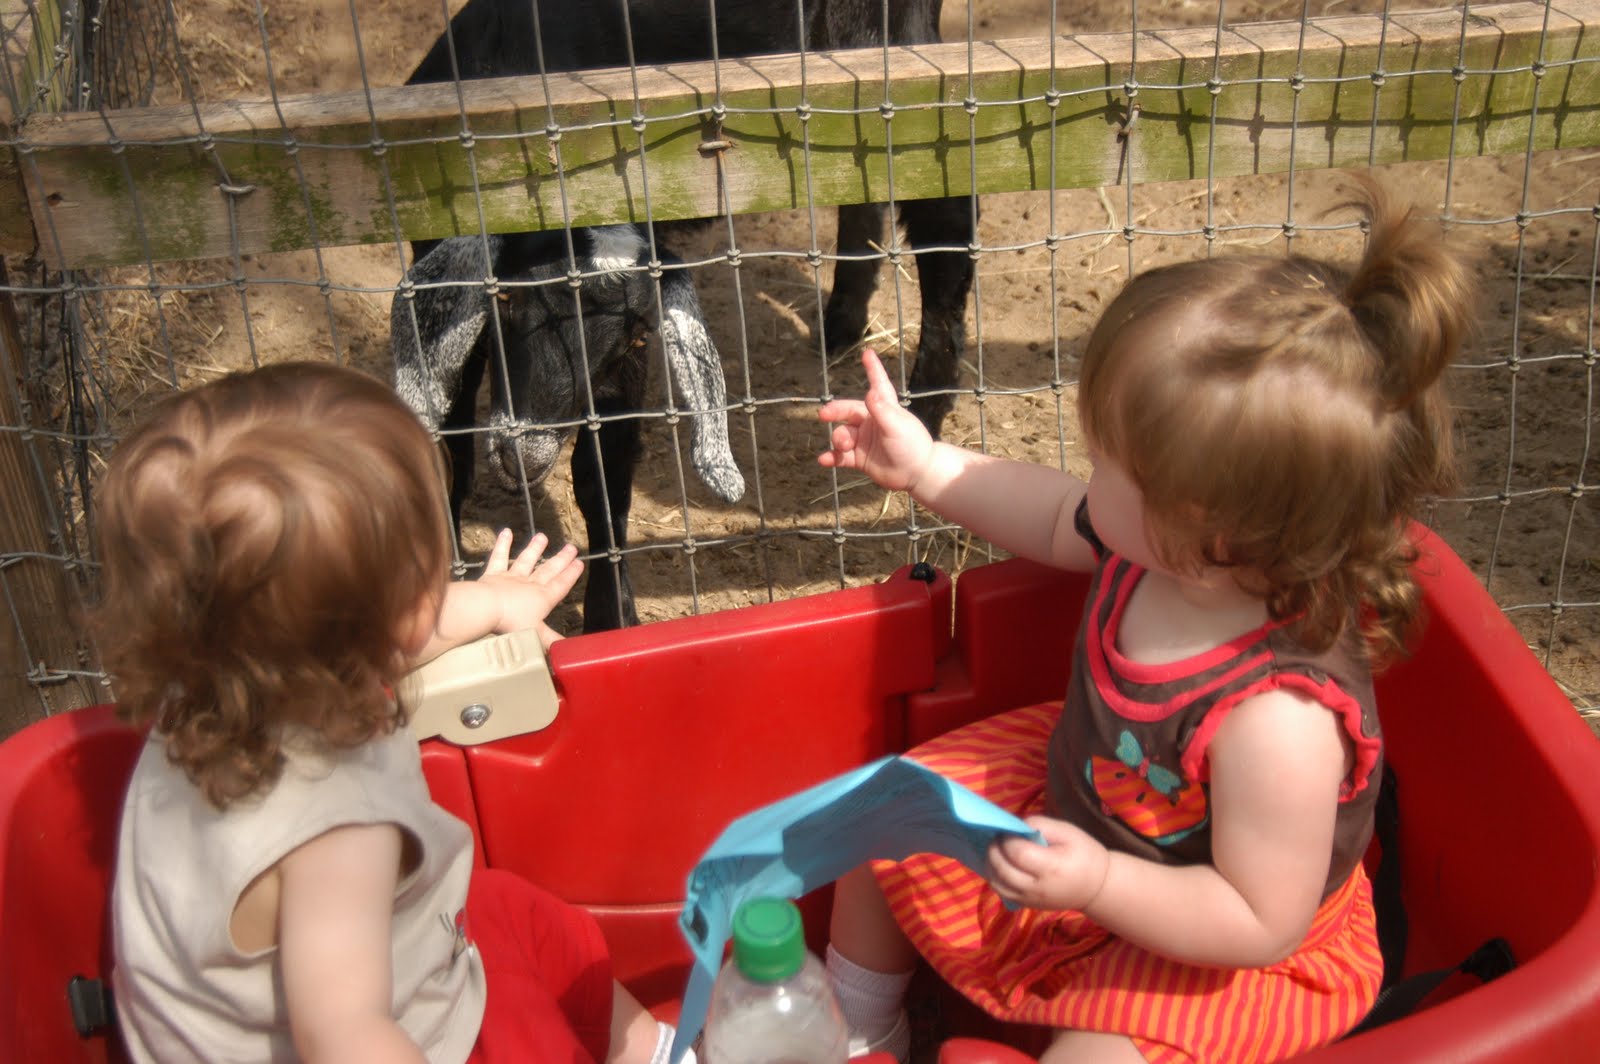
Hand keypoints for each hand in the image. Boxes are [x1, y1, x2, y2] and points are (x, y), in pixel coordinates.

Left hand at [477, 530, 582, 638]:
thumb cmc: (511, 624)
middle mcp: (529, 585)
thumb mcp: (537, 636)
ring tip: (543, 537)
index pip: (561, 585)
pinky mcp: (493, 575)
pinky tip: (506, 532)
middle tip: (571, 547)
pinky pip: (499, 557)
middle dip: (561, 559)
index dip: (571, 575)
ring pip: (526, 560)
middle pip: (548, 570)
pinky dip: (502, 544)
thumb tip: (568, 653)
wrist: (486, 609)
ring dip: (535, 549)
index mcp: (542, 598)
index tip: (579, 563)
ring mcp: (511, 578)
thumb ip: (552, 642)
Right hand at [817, 349, 935, 492]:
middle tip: (823, 414)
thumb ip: (881, 411)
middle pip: (848, 411)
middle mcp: (872, 421)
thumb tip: (869, 392)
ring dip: (838, 439)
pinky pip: (841, 456)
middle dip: (835, 411)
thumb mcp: (897, 426)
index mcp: (884, 408)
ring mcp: (864, 440)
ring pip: (842, 434)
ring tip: (844, 446)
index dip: (872, 369)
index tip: (868, 353)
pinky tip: (823, 460)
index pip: (877, 384)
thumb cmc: (912, 446)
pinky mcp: (860, 458)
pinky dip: (831, 458)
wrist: (917, 474)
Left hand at [987, 815, 1110, 912]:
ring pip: (997, 884)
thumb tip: (1016, 826)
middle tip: (997, 838)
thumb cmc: (1084, 854)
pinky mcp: (1027, 905)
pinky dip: (995, 877)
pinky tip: (1000, 864)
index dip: (1007, 840)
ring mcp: (1030, 900)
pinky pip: (1002, 892)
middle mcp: (1038, 888)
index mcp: (1051, 868)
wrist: (1096, 887)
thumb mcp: (1068, 831)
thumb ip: (1040, 825)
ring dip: (990, 865)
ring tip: (996, 851)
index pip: (1018, 854)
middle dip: (994, 851)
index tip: (1007, 830)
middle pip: (1003, 870)